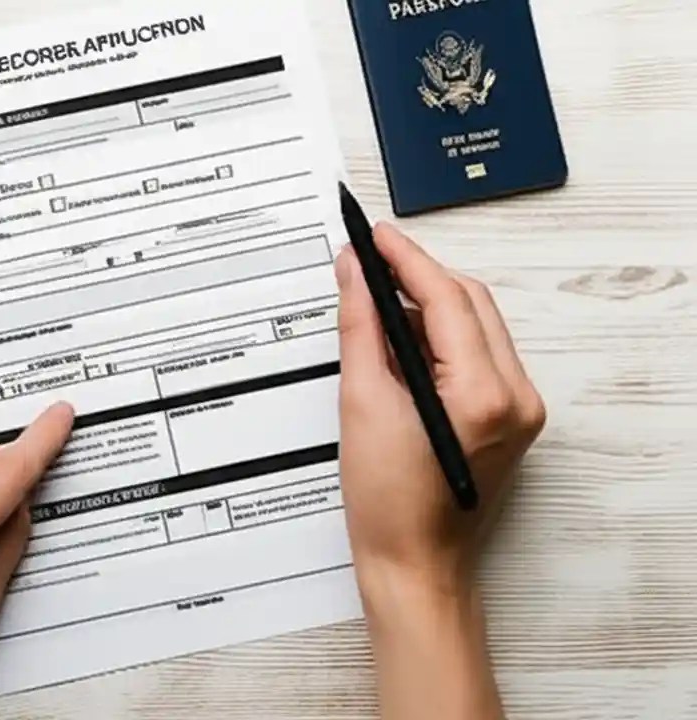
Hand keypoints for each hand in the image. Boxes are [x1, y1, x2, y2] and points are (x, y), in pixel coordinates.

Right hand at [336, 223, 545, 592]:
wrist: (413, 563)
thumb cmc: (390, 506)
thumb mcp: (362, 404)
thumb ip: (361, 328)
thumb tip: (356, 275)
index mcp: (484, 393)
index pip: (447, 298)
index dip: (405, 259)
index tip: (374, 236)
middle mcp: (515, 396)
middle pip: (469, 304)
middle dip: (418, 277)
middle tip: (368, 262)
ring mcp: (518, 408)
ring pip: (474, 326)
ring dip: (426, 308)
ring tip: (374, 305)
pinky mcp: (508, 417)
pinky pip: (476, 355)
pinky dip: (438, 339)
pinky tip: (399, 342)